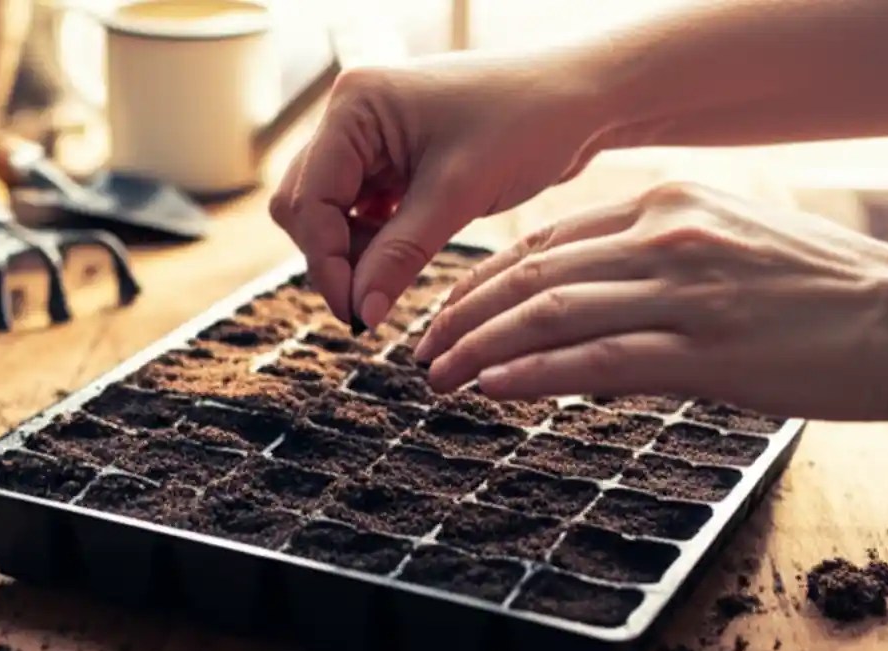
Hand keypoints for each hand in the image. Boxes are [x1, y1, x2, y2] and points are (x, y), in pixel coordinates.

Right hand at [269, 51, 609, 328]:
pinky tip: (404, 256)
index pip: (308, 199)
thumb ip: (399, 256)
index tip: (354, 314)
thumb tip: (358, 314)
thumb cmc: (528, 123)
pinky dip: (373, 241)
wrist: (582, 99)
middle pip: (305, 205)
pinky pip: (358, 210)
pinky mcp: (390, 158)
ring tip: (392, 279)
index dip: (325, 262)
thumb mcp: (458, 195)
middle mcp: (351, 114)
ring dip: (352, 252)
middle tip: (371, 302)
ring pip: (327, 212)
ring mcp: (368, 136)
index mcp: (355, 105)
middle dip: (333, 256)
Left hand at [415, 181, 887, 420]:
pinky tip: (492, 386)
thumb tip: (571, 314)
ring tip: (440, 377)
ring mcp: (683, 291)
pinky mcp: (705, 349)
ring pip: (551, 314)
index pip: (544, 243)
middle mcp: (664, 236)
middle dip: (464, 316)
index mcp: (664, 204)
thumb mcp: (720, 245)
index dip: (483, 282)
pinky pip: (597, 359)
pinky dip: (534, 374)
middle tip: (424, 352)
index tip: (448, 314)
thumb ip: (644, 264)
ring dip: (481, 348)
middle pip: (532, 275)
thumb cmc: (812, 289)